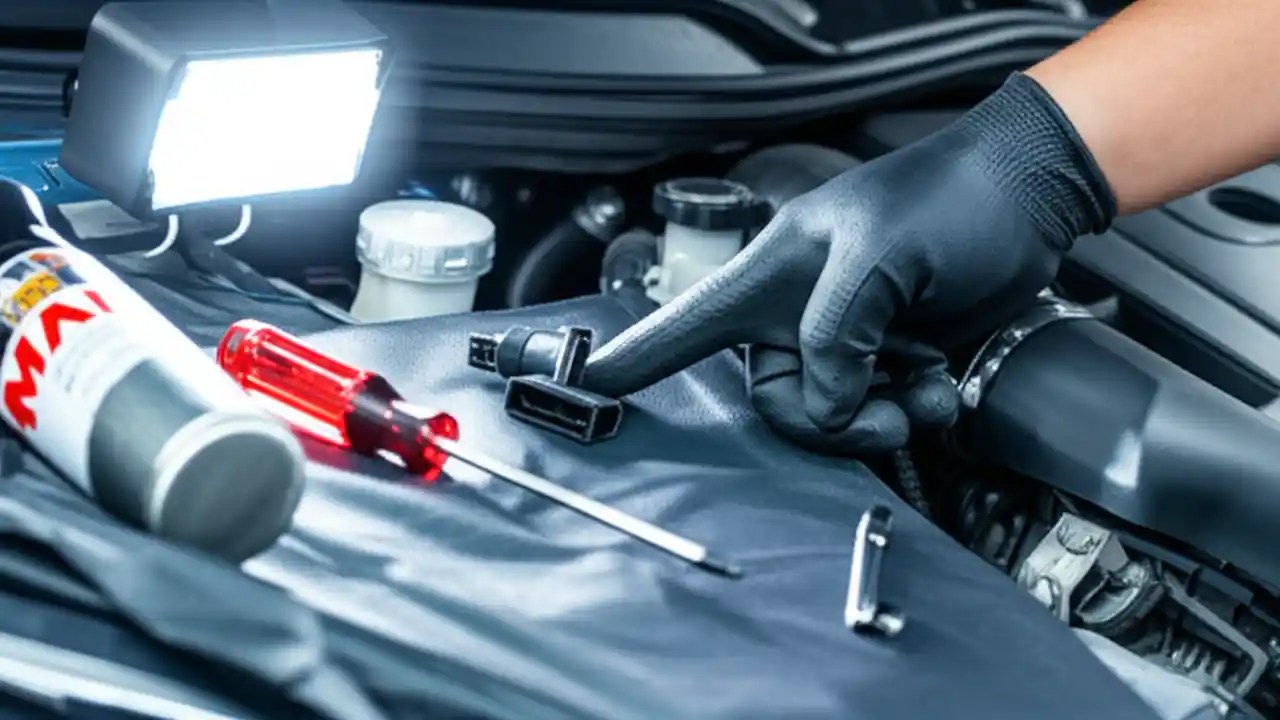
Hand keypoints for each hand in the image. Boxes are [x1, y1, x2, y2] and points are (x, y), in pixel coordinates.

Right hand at [584, 73, 1113, 455]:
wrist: (1030, 199)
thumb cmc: (953, 197)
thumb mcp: (883, 256)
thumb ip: (837, 332)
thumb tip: (821, 404)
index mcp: (776, 273)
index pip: (690, 323)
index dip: (640, 358)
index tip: (596, 386)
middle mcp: (800, 311)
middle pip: (776, 398)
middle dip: (828, 420)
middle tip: (880, 414)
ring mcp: (847, 337)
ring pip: (831, 414)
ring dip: (878, 418)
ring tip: (922, 392)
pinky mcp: (890, 357)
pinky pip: (877, 410)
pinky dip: (911, 411)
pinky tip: (939, 386)